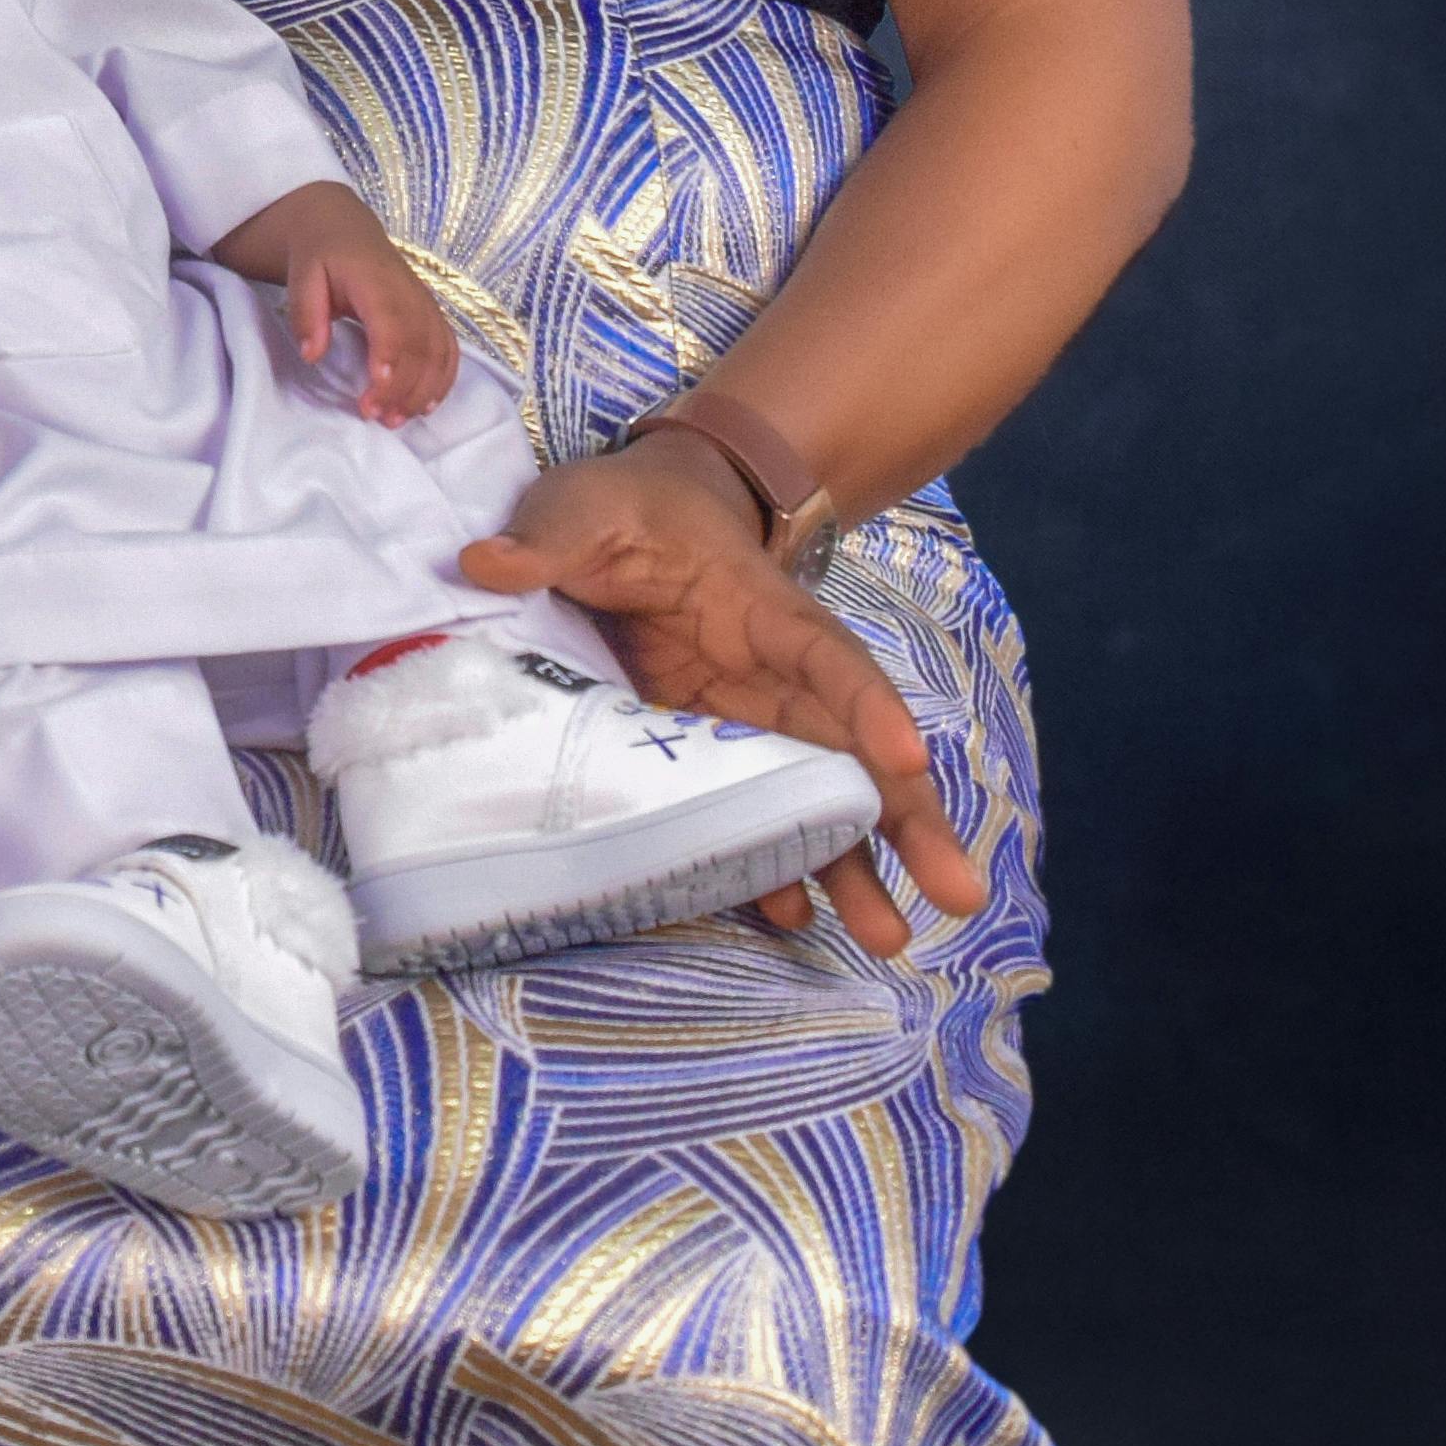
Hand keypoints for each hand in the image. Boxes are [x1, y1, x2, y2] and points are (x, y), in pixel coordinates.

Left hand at [289, 217, 458, 420]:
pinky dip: (443, 379)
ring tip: (398, 420)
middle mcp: (409, 292)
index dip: (389, 362)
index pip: (392, 325)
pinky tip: (426, 405)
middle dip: (404, 388)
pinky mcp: (432, 313)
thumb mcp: (301, 275)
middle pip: (420, 346)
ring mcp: (426, 303)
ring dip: (424, 390)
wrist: (344, 229)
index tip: (375, 396)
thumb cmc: (321, 256)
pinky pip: (449, 349)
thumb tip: (312, 354)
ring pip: (439, 351)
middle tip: (379, 418)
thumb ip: (305, 313)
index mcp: (376, 280)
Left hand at [461, 431, 989, 953]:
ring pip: (821, 798)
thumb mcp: (584, 508)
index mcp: (763, 607)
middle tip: (959, 893)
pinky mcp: (713, 756)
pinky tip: (791, 917)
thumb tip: (486, 565)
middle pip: (857, 749)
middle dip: (908, 819)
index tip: (907, 757)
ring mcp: (752, 722)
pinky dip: (775, 864)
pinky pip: (755, 814)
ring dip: (856, 865)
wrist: (633, 523)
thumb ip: (547, 536)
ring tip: (892, 937)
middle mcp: (777, 677)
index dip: (867, 703)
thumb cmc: (624, 511)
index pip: (826, 653)